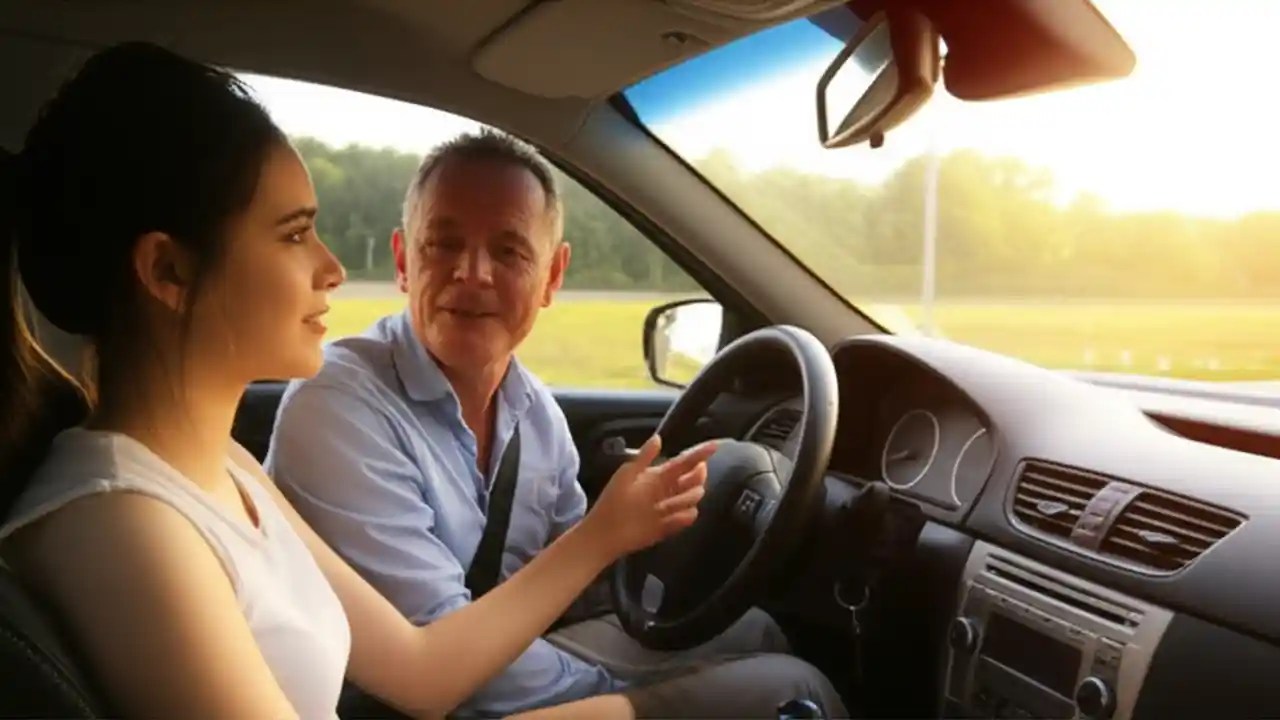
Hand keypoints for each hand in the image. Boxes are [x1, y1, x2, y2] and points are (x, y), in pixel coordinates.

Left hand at [581, 435, 716, 557]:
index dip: (699, 453)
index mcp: (658, 475)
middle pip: (696, 479)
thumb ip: (643, 458)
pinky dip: (684, 516)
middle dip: (697, 477)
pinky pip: (688, 518)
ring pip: (695, 497)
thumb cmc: (612, 501)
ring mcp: (670, 508)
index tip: (714, 445)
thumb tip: (658, 438)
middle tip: (685, 480)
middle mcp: (668, 490)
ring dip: (687, 497)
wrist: (605, 533)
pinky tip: (670, 517)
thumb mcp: (626, 475)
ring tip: (664, 505)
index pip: (684, 462)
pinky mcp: (670, 526)